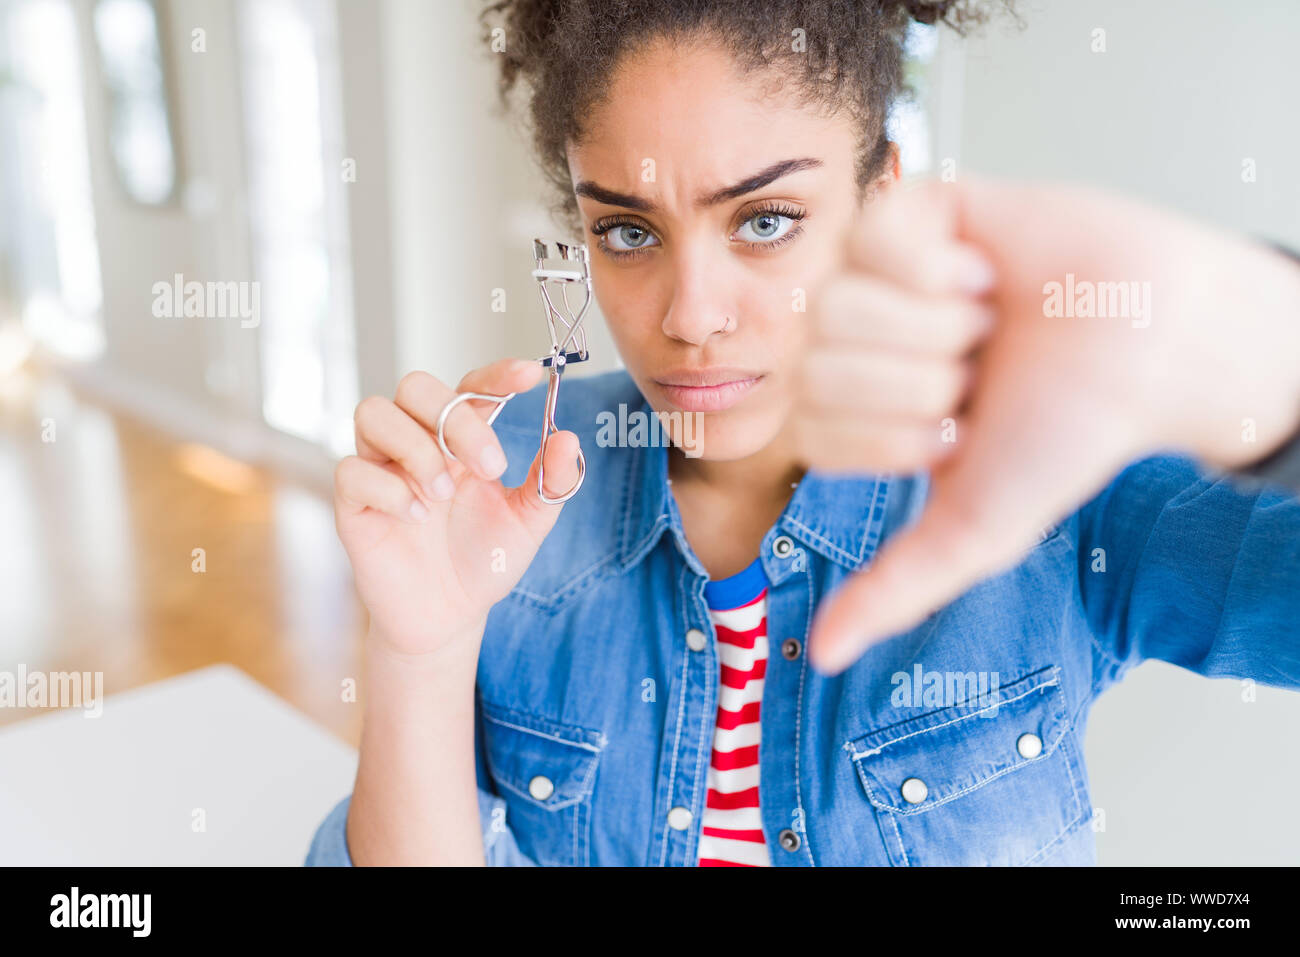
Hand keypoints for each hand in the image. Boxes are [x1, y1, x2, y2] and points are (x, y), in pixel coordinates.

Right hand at [335, 358, 581, 656]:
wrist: (449, 616)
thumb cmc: (485, 560)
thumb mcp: (529, 523)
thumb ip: (551, 482)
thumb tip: (569, 439)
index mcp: (461, 438)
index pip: (470, 387)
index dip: (495, 374)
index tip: (528, 376)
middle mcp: (418, 442)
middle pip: (416, 386)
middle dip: (456, 419)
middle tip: (490, 467)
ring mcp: (382, 468)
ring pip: (373, 413)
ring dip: (416, 447)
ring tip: (443, 493)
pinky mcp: (354, 503)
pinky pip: (352, 470)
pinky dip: (388, 488)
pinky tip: (416, 517)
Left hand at [794, 175, 1299, 673]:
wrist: (1152, 347)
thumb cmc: (1068, 431)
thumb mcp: (975, 528)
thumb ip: (894, 587)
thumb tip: (828, 654)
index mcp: (861, 411)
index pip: (814, 428)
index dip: (896, 436)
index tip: (961, 427)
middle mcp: (858, 344)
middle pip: (817, 366)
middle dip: (920, 381)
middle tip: (981, 370)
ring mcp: (876, 276)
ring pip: (839, 304)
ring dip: (935, 326)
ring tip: (987, 322)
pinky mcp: (910, 211)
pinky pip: (872, 236)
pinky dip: (938, 267)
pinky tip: (982, 273)